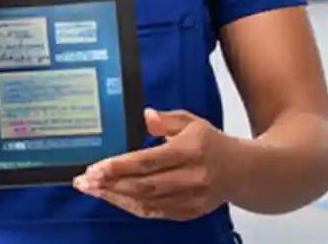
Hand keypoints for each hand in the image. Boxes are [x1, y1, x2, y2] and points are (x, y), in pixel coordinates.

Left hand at [74, 108, 236, 220]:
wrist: (243, 172)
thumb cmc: (211, 143)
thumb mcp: (192, 122)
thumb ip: (167, 119)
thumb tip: (146, 115)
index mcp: (190, 151)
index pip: (148, 161)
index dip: (119, 167)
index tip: (95, 167)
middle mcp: (191, 177)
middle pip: (144, 185)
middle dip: (110, 184)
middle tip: (84, 181)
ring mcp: (191, 198)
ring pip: (147, 201)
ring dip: (115, 196)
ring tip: (91, 189)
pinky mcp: (189, 212)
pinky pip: (154, 212)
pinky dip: (131, 206)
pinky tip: (112, 198)